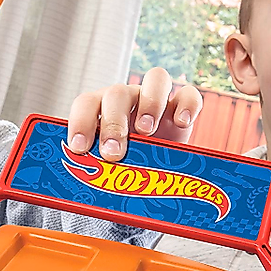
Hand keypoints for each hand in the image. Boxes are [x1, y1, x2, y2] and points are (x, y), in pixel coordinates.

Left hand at [67, 67, 203, 161]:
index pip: (86, 103)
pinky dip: (188, 105)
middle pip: (118, 93)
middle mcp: (128, 99)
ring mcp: (157, 99)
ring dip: (150, 104)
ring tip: (147, 131)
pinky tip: (182, 123)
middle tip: (113, 153)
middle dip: (114, 124)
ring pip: (156, 80)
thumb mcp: (110, 168)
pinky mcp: (183, 107)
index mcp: (102, 109)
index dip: (81, 122)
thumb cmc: (126, 166)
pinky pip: (190, 94)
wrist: (158, 167)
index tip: (79, 147)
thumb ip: (99, 171)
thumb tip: (82, 191)